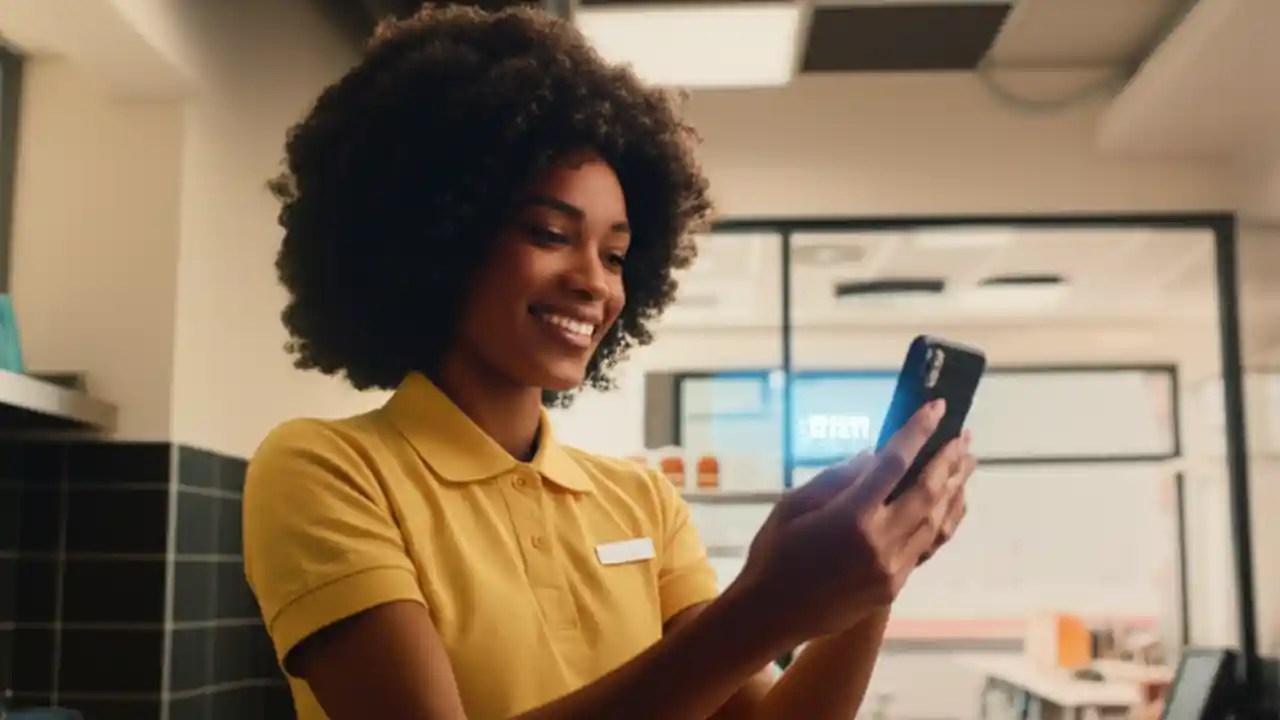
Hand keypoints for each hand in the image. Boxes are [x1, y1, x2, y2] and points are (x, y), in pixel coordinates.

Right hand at [727, 399, 970, 646]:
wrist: (771, 614)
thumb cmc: (774, 552)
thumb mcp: (794, 504)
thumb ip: (837, 477)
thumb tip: (873, 456)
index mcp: (850, 516)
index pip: (894, 463)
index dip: (918, 431)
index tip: (936, 407)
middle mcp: (878, 542)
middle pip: (927, 492)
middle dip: (948, 460)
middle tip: (964, 436)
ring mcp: (890, 567)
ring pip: (936, 521)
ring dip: (954, 489)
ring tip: (966, 464)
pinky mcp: (893, 585)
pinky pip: (928, 545)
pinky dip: (944, 520)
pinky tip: (951, 504)